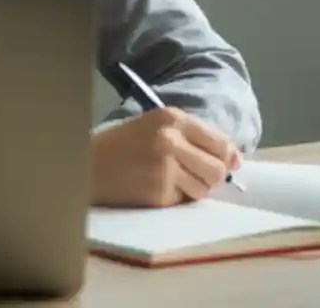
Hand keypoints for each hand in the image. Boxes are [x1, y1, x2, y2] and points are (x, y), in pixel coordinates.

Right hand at [90, 107, 242, 207]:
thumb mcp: (154, 126)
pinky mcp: (157, 193)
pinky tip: (153, 188)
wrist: (84, 164)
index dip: (227, 157)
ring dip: (192, 189)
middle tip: (193, 175)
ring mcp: (164, 168)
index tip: (226, 164)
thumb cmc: (121, 145)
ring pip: (204, 189)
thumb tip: (234, 161)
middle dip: (211, 177)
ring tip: (168, 181)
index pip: (220, 142)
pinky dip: (173, 199)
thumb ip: (191, 137)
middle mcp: (170, 141)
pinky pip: (182, 202)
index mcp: (171, 118)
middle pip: (217, 169)